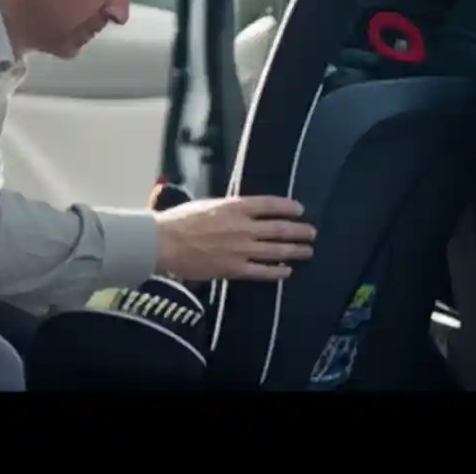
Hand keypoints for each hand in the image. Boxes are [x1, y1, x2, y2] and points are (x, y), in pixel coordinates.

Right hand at [153, 195, 315, 281]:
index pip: (270, 204)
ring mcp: (241, 249)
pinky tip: (287, 270)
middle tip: (311, 232)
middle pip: (279, 228)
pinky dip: (278, 271)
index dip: (288, 207)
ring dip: (295, 250)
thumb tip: (242, 211)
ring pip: (276, 250)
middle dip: (299, 230)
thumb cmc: (179, 221)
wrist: (164, 243)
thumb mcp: (207, 204)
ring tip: (307, 250)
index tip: (299, 209)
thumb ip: (228, 208)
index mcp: (235, 207)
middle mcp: (243, 227)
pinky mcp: (235, 268)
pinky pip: (262, 271)